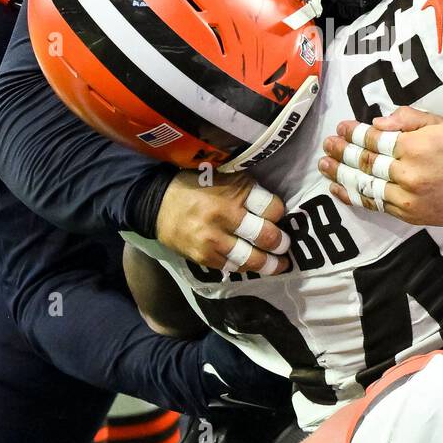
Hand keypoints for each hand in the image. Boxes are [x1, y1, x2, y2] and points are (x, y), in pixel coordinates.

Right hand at [155, 170, 290, 274]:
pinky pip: (232, 266)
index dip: (279, 213)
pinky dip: (244, 267)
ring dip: (269, 264)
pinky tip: (253, 266)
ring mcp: (213, 239)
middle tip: (285, 245)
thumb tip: (274, 207)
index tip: (278, 216)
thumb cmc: (196, 185)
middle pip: (265, 235)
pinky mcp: (203, 256)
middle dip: (280, 243)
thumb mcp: (224, 176)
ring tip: (279, 265)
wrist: (158, 203)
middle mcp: (224, 215)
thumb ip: (247, 189)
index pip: (271, 207)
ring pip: (250, 258)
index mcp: (234, 191)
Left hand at [318, 106, 442, 226]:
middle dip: (342, 152)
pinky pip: (375, 204)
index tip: (341, 127)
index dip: (354, 133)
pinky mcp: (407, 215)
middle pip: (366, 162)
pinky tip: (339, 188)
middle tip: (327, 145)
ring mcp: (406, 198)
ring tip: (324, 165)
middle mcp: (407, 174)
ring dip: (341, 175)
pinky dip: (354, 197)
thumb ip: (407, 120)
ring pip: (365, 185)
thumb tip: (376, 123)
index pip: (375, 140)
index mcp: (415, 148)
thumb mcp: (440, 125)